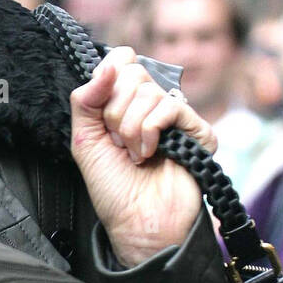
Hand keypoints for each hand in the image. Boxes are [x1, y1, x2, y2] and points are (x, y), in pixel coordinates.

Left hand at [69, 47, 215, 267]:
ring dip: (130, 129)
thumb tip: (108, 63)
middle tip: (118, 142)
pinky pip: (170, 106)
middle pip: (132, 73)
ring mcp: (177, 117)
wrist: (137, 221)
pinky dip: (150, 131)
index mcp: (126, 103)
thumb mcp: (85, 139)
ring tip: (134, 154)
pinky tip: (150, 154)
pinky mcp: (197, 130)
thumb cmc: (112, 186)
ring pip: (147, 91)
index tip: (102, 115)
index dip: (107, 81)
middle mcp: (152, 105)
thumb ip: (87, 98)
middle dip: (114, 112)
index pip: (121, 61)